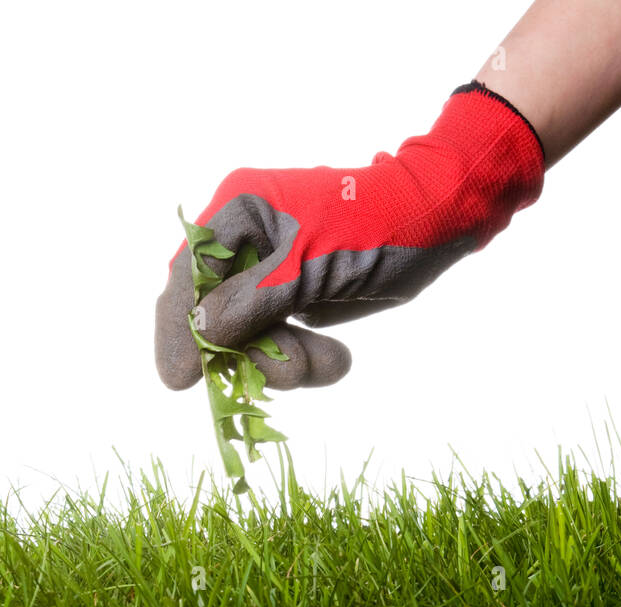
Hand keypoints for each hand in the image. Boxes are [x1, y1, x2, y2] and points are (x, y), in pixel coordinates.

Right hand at [155, 83, 544, 390]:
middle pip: (213, 315)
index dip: (178, 330)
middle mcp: (243, 241)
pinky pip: (278, 341)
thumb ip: (248, 304)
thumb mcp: (307, 268)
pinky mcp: (291, 296)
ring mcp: (266, 272)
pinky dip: (304, 359)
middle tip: (290, 375)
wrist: (442, 218)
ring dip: (284, 362)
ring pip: (247, 337)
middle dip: (250, 353)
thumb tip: (195, 339)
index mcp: (236, 212)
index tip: (180, 379)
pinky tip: (336, 362)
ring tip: (329, 366)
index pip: (185, 278)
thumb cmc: (377, 227)